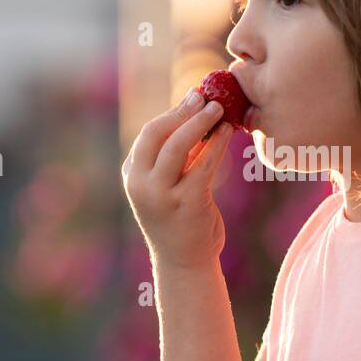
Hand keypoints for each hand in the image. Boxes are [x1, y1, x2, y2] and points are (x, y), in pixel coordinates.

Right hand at [122, 87, 233, 269]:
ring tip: (219, 109)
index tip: (193, 97)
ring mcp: (161, 195)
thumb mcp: (168, 185)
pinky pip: (203, 165)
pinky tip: (227, 132)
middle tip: (205, 97)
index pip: (149, 134)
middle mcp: (141, 184)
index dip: (172, 112)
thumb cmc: (179, 220)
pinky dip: (216, 144)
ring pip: (177, 146)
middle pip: (157, 134)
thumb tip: (195, 116)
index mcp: (133, 175)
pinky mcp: (186, 203)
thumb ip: (175, 157)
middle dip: (183, 111)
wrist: (185, 262)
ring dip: (199, 123)